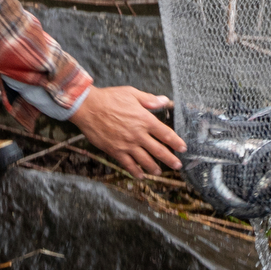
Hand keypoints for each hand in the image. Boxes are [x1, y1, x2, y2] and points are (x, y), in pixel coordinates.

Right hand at [69, 86, 184, 178]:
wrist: (88, 107)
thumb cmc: (109, 98)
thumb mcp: (132, 93)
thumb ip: (149, 100)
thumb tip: (165, 100)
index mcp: (144, 119)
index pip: (165, 134)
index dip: (176, 142)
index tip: (182, 148)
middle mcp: (138, 134)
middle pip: (159, 150)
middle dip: (170, 159)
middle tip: (177, 166)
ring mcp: (127, 144)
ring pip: (145, 160)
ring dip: (154, 168)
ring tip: (160, 172)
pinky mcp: (115, 151)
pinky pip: (128, 165)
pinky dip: (136, 172)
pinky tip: (140, 176)